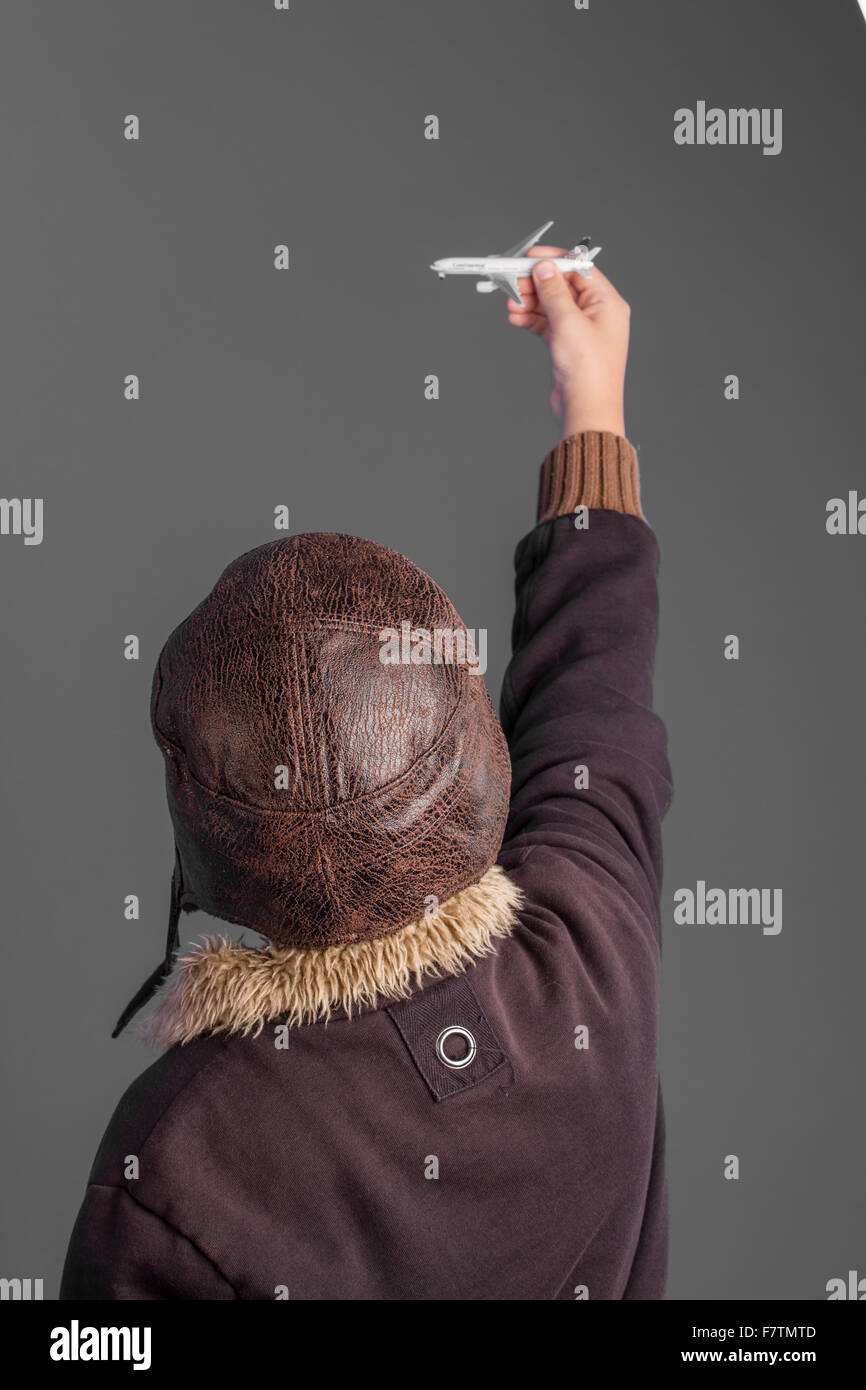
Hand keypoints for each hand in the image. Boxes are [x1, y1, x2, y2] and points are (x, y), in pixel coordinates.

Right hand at [506, 244, 629, 440]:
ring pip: (551, 306)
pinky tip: (515, 317)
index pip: (578, 270)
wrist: (586, 409)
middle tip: (511, 281)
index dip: (553, 260)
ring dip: (529, 302)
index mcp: (607, 303)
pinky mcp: (567, 345)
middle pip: (561, 287)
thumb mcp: (568, 322)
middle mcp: (596, 314)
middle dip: (535, 284)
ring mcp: (581, 331)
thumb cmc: (588, 371)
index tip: (529, 256)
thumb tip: (544, 267)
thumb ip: (554, 291)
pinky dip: (530, 319)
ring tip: (510, 303)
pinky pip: (546, 324)